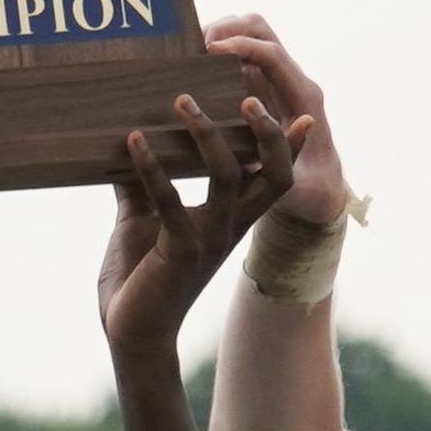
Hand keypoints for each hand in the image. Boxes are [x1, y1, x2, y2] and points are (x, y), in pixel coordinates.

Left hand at [98, 95, 311, 355]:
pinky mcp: (181, 252)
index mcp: (230, 220)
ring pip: (227, 176)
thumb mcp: (142, 220)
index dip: (290, 149)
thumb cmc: (139, 278)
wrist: (131, 334)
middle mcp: (229, 228)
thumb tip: (127, 140)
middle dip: (266, 133)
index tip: (302, 116)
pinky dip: (151, 166)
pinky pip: (171, 200)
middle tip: (247, 96)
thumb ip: (142, 184)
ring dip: (206, 134)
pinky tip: (133, 141)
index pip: (273, 179)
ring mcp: (209, 239)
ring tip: (181, 101)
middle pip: (273, 175)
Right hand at [203, 14, 347, 225]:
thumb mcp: (299, 186)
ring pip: (248, 35)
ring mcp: (273, 80)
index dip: (242, 46)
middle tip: (194, 45)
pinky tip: (192, 65)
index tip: (210, 51)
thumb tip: (250, 162)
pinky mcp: (258, 86)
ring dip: (220, 34)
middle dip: (228, 28)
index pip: (273, 55)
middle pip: (260, 30)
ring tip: (189, 52)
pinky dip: (216, 50)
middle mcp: (290, 80)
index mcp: (302, 97)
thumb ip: (281, 174)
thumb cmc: (311, 187)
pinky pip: (237, 54)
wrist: (322, 185)